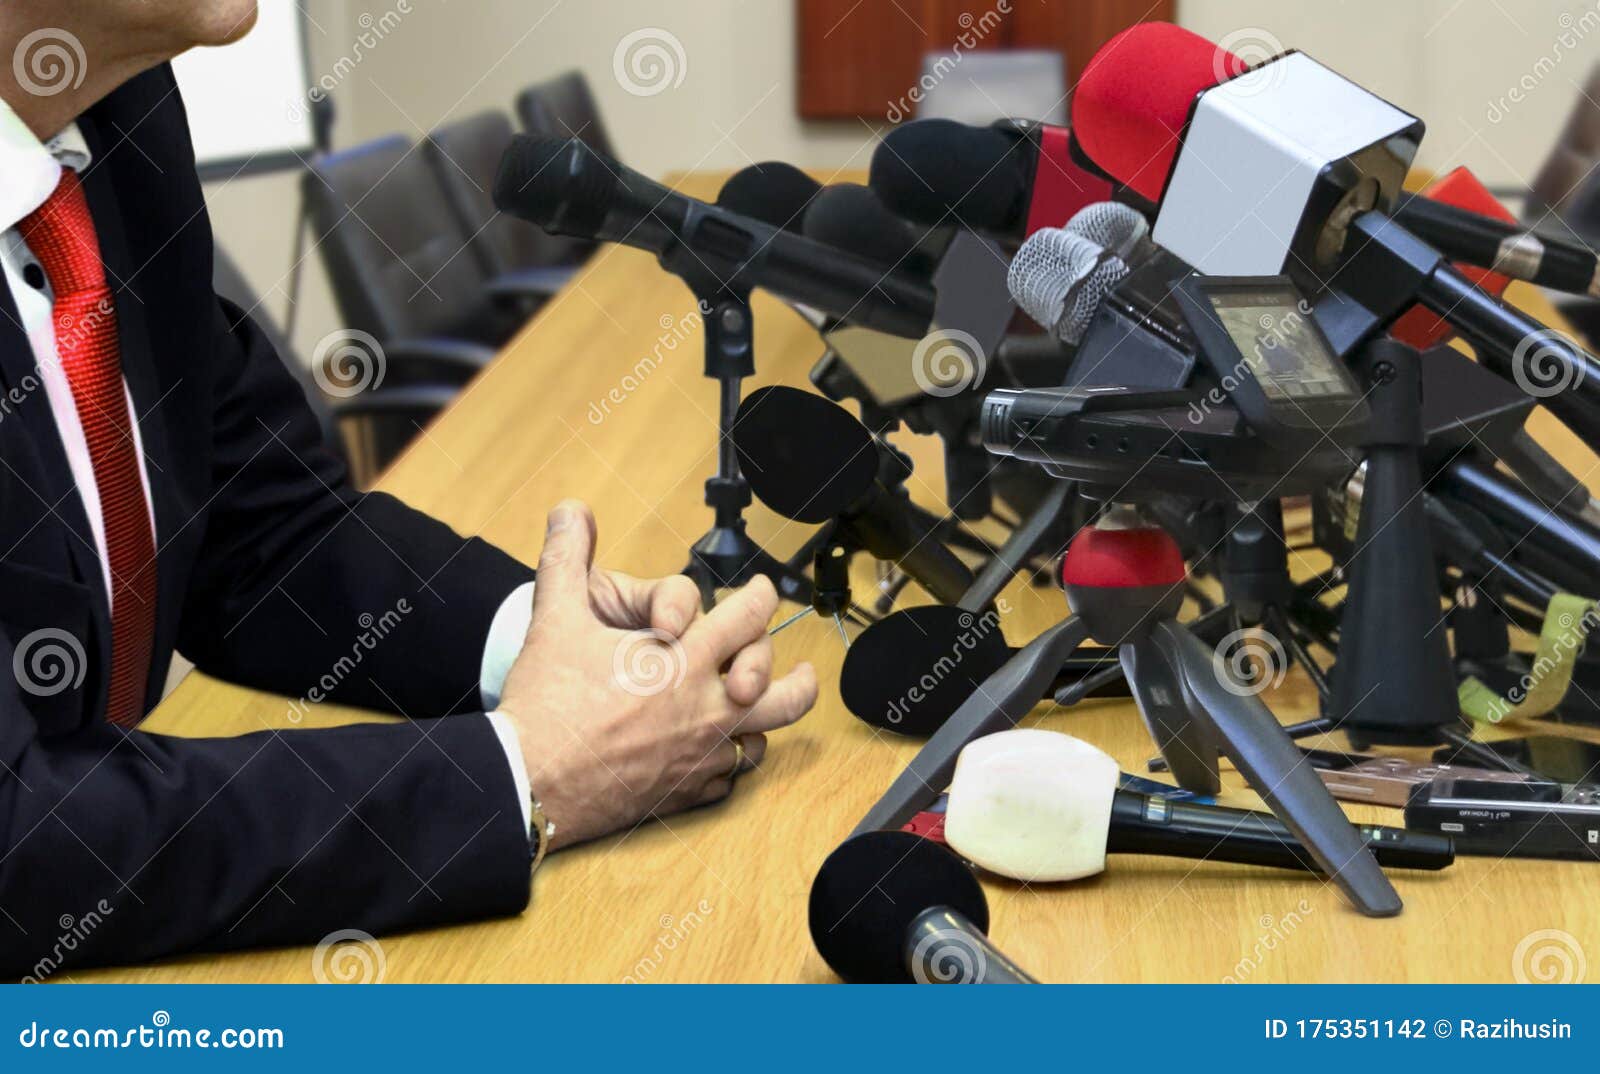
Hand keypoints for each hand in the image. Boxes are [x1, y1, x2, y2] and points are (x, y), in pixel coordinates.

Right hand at [498, 500, 816, 848]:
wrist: (528, 780)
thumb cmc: (545, 701)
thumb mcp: (555, 618)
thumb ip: (568, 557)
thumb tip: (569, 509)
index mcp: (686, 659)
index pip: (749, 618)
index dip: (763, 598)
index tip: (764, 594)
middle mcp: (707, 709)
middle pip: (784, 693)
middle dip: (802, 678)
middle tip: (805, 671)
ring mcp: (700, 756)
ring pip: (761, 742)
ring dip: (763, 724)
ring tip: (761, 714)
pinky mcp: (686, 794)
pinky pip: (727, 779)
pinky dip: (727, 764)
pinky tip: (717, 755)